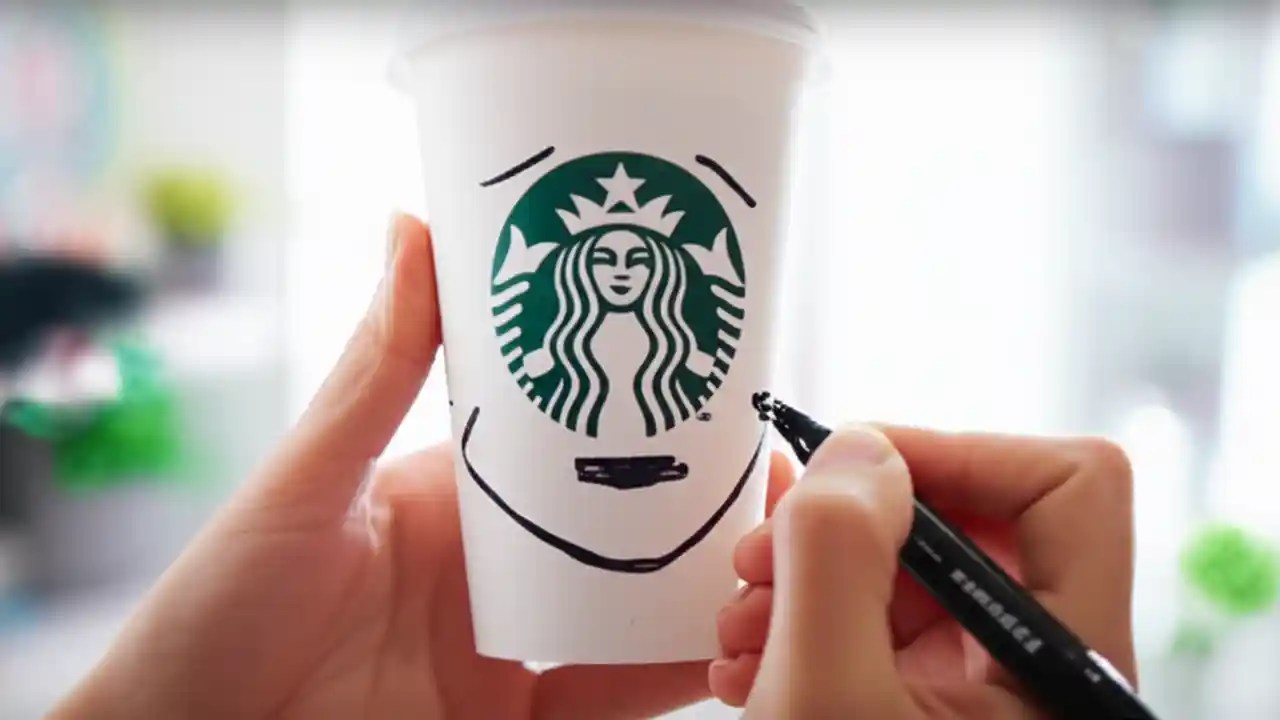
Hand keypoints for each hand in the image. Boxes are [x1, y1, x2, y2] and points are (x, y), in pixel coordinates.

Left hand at [53, 214, 748, 719]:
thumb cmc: (218, 605)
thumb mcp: (310, 478)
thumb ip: (378, 370)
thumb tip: (415, 228)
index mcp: (458, 493)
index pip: (575, 443)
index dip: (649, 417)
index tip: (725, 390)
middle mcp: (499, 567)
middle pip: (625, 530)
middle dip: (705, 510)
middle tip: (782, 486)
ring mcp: (513, 646)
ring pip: (638, 613)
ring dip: (707, 591)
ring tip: (774, 563)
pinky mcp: (517, 717)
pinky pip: (618, 693)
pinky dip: (677, 674)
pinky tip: (730, 650)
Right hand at [710, 424, 1136, 717]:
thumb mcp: (821, 697)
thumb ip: (839, 554)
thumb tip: (863, 451)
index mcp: (1063, 665)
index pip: (1066, 486)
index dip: (956, 453)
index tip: (846, 474)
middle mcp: (1043, 671)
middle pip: (975, 521)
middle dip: (853, 525)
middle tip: (759, 559)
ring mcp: (988, 696)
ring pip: (916, 571)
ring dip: (813, 576)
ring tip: (740, 626)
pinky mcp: (935, 712)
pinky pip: (884, 623)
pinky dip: (811, 621)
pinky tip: (751, 659)